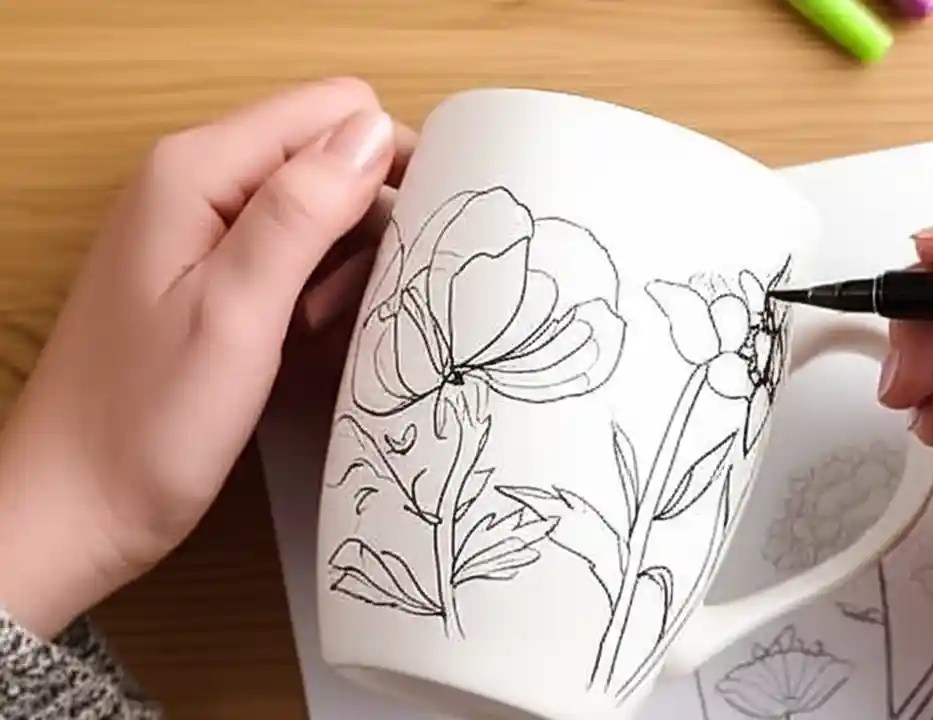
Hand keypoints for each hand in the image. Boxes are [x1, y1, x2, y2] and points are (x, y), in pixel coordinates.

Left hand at [0, 78, 412, 637]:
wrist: (73, 511)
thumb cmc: (146, 425)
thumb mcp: (236, 314)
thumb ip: (302, 211)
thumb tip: (375, 131)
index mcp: (198, 171)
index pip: (336, 110)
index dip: (389, 163)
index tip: (411, 243)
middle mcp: (197, 184)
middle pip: (330, 157)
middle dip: (364, 225)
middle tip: (338, 307)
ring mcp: (201, 231)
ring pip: (321, 211)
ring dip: (342, 269)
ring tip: (312, 334)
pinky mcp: (209, 277)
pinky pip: (294, 258)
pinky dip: (316, 296)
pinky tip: (299, 344)